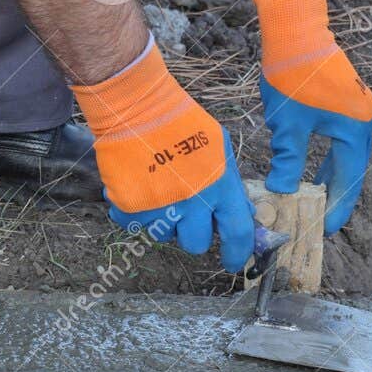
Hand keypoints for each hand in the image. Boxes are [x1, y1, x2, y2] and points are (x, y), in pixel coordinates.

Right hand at [71, 39, 254, 272]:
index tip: (232, 262)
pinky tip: (140, 189)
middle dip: (192, 234)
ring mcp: (159, 207)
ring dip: (164, 222)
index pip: (237, 234)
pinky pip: (135, 224)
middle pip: (195, 244)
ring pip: (164, 236)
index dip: (236, 253)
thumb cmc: (182, 124)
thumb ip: (229, 185)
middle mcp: (191, 203)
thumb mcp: (220, 150)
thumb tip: (241, 213)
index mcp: (219, 187)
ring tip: (160, 192)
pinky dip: (136, 212)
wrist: (138, 109)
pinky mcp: (130, 207)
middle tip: (186, 214)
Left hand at [254, 0, 371, 233]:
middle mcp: (363, 123)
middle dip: (333, 198)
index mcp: (355, 130)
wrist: (296, 31)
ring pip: (344, 157)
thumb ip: (288, 161)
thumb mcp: (287, 125)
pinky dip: (325, 161)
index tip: (322, 230)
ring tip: (312, 206)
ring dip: (328, 180)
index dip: (335, 207)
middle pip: (350, 171)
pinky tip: (309, 176)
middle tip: (316, 224)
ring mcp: (356, 113)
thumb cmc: (292, 75)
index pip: (348, 180)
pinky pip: (338, 143)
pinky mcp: (344, 105)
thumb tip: (281, 192)